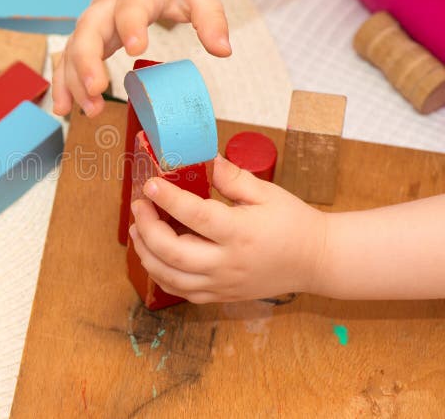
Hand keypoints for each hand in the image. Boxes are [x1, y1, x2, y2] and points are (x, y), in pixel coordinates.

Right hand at [52, 0, 230, 117]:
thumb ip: (211, 18)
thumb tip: (223, 51)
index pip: (130, 7)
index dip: (131, 25)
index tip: (136, 48)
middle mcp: (106, 6)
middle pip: (88, 30)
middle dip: (87, 61)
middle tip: (96, 89)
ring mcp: (93, 20)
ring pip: (73, 48)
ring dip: (73, 80)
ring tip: (88, 111)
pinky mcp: (86, 34)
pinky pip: (69, 58)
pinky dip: (63, 82)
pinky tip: (64, 109)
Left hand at [129, 155, 327, 302]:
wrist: (315, 261)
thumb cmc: (293, 223)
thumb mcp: (266, 193)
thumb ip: (232, 177)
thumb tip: (204, 158)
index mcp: (241, 233)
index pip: (196, 216)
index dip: (169, 200)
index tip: (150, 185)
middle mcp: (228, 263)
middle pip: (173, 253)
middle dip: (147, 228)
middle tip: (139, 206)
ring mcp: (223, 284)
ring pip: (171, 277)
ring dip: (146, 254)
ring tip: (138, 229)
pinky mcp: (221, 296)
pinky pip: (181, 291)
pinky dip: (161, 274)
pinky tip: (153, 255)